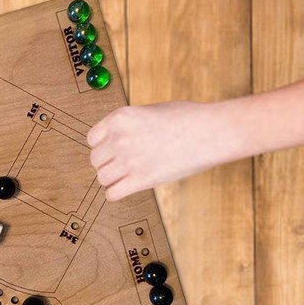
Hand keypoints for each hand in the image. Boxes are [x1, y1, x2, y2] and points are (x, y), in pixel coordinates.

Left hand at [88, 101, 233, 199]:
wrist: (212, 131)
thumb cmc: (186, 118)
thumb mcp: (148, 110)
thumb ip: (128, 125)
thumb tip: (113, 140)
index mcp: (120, 117)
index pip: (91, 139)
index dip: (103, 145)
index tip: (112, 149)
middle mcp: (120, 138)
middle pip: (95, 160)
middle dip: (107, 162)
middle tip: (122, 164)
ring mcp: (129, 160)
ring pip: (102, 178)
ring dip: (111, 179)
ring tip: (125, 176)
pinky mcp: (142, 179)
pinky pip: (112, 194)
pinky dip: (116, 193)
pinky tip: (126, 188)